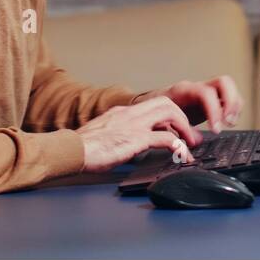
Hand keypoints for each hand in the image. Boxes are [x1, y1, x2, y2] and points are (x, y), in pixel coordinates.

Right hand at [76, 96, 201, 172]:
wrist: (69, 150)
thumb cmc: (81, 148)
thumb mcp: (103, 135)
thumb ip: (117, 134)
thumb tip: (125, 144)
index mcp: (122, 113)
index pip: (152, 106)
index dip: (169, 118)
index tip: (177, 131)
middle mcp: (130, 114)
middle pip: (166, 103)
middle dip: (182, 118)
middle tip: (190, 136)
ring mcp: (133, 124)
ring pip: (170, 112)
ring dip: (185, 128)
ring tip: (191, 145)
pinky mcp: (135, 139)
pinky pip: (166, 138)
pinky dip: (179, 146)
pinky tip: (182, 156)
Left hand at [133, 75, 243, 133]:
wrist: (149, 105)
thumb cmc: (154, 113)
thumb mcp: (162, 122)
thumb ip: (177, 131)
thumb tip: (196, 140)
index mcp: (184, 91)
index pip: (206, 93)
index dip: (214, 110)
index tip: (216, 129)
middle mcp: (197, 88)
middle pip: (224, 82)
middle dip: (230, 103)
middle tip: (228, 122)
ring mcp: (205, 91)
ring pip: (229, 87)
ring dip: (234, 105)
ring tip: (230, 122)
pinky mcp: (210, 99)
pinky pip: (228, 96)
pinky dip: (233, 108)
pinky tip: (228, 121)